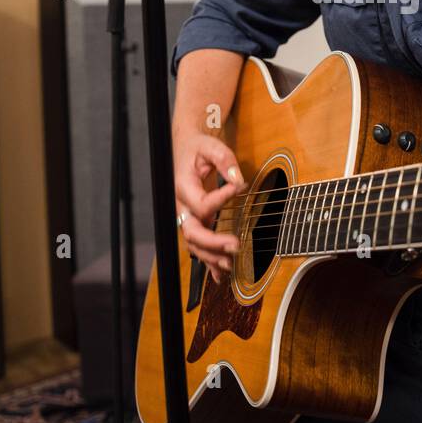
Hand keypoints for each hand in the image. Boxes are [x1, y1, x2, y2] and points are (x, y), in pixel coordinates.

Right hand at [173, 131, 244, 283]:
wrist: (186, 150)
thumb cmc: (198, 149)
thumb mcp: (211, 146)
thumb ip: (225, 161)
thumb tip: (238, 180)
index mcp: (183, 187)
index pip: (201, 203)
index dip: (221, 198)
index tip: (240, 188)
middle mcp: (182, 207)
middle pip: (192, 232)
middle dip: (213, 243)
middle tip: (235, 245)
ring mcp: (187, 217)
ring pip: (194, 244)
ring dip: (211, 257)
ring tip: (230, 265)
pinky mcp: (194, 222)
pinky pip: (198, 246)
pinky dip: (208, 262)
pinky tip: (219, 276)